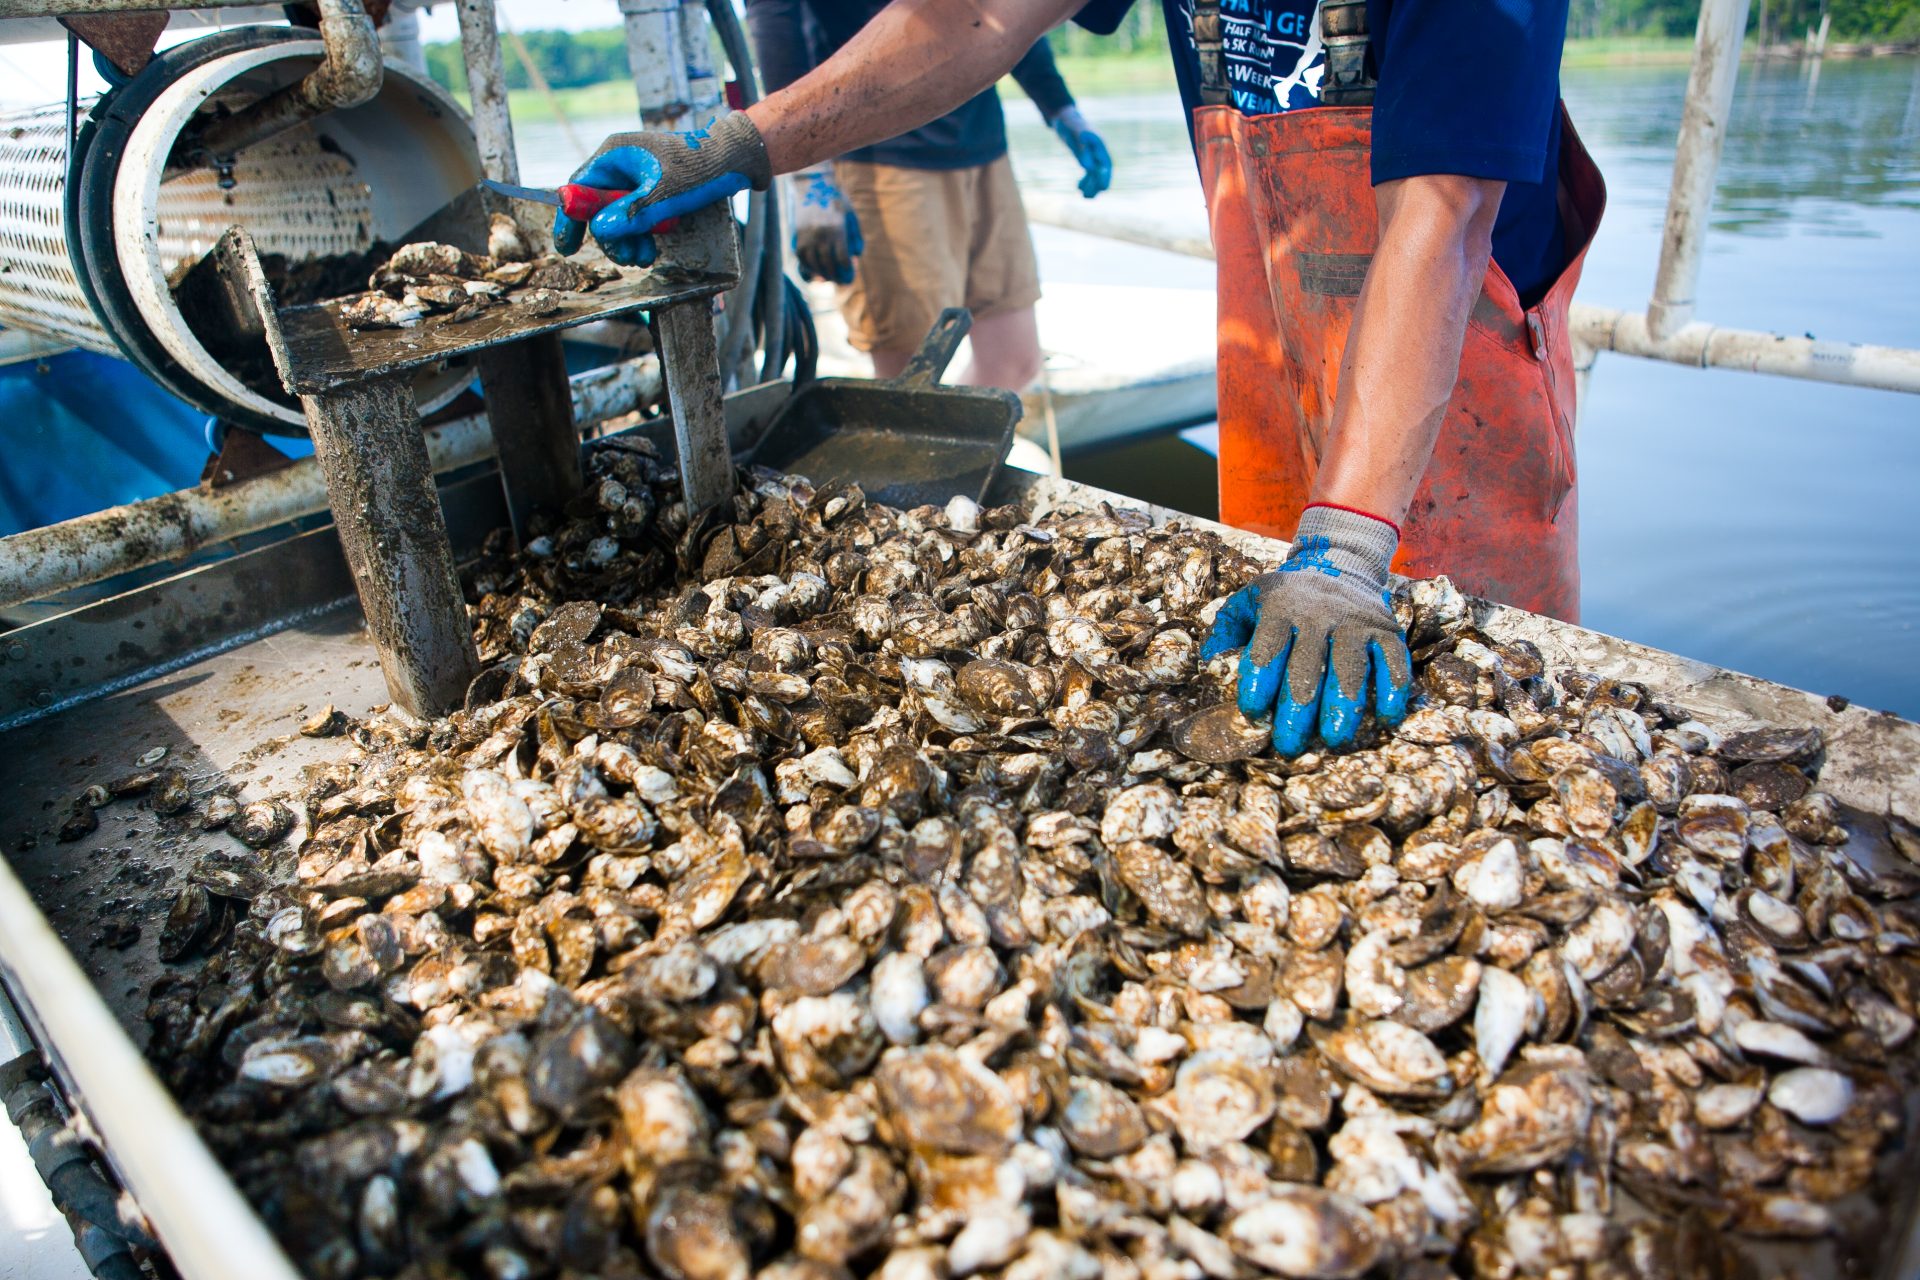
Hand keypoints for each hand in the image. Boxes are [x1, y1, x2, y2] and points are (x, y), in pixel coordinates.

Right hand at [554, 113, 771, 266]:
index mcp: (614, 154)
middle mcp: (620, 165)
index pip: (578, 188)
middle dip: (612, 237)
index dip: (570, 219)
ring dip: (629, 240)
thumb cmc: (700, 170)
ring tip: (646, 256)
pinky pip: (636, 216)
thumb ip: (631, 213)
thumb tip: (599, 230)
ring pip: (618, 217)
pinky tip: (654, 245)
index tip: (568, 248)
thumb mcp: (664, 195)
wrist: (733, 161)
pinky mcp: (651, 190)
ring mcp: (635, 178)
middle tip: (631, 258)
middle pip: (598, 209)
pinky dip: (642, 233)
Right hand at [790, 162, 863, 284]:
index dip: (847, 271)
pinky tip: (815, 271)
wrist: (813, 185)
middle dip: (835, 277)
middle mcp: (821, 234)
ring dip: (821, 275)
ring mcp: (807, 235)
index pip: (842, 259)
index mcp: (837, 229)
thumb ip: (855, 238)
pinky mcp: (798, 235)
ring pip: (813, 264)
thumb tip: (855, 258)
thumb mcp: (851, 217)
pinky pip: (801, 257)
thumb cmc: (837, 202)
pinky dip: (807, 267)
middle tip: (840, 282)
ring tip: (828, 279)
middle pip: (828, 264)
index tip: (850, 277)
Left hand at [1049, 105, 1110, 198]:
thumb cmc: (1070, 123)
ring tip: (1085, 197)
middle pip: (1101, 170)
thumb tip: (1088, 168)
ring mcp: (1092, 153)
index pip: (1105, 163)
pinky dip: (1085, 180)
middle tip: (1090, 197)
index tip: (1103, 189)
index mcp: (1099, 144)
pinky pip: (1088, 171)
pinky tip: (1079, 188)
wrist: (1065, 117)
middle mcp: (1098, 150)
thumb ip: (1082, 148)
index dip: (1105, 176)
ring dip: (1091, 185)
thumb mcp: (1074, 134)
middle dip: (1097, 184)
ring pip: (1095, 173)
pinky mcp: (1086, 156)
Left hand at [1200, 505, 1411, 755]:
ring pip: (1350, 667)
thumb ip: (1225, 632)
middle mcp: (1318, 614)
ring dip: (1343, 706)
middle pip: (1307, 666)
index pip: (1266, 648)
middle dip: (1296, 710)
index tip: (1252, 713)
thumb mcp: (1247, 602)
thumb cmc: (1285, 598)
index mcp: (1279, 609)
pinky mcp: (1386, 630)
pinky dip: (1392, 691)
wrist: (1340, 565)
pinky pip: (1393, 661)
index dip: (1258, 683)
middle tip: (1288, 745)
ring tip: (1334, 740)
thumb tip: (1210, 664)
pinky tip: (1385, 719)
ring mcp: (1355, 622)